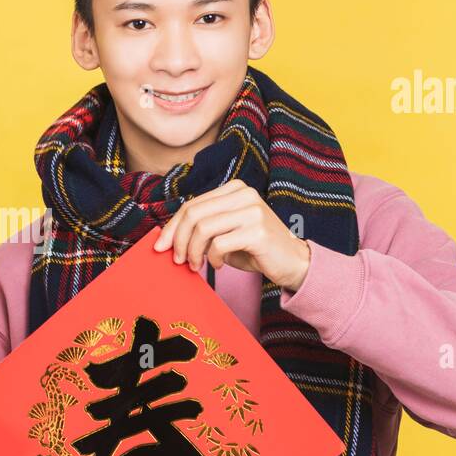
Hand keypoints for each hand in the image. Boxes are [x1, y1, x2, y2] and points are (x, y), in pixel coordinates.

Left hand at [154, 178, 311, 290]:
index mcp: (234, 189)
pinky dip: (212, 258)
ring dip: (193, 251)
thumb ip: (203, 228)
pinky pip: (219, 244)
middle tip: (177, 260)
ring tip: (196, 265)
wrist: (294, 263)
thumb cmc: (255, 249)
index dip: (172, 226)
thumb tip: (167, 237)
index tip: (161, 246)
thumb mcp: (225, 233)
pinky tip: (218, 265)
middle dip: (179, 239)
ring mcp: (252, 210)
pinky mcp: (258, 231)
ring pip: (203, 228)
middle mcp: (244, 194)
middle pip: (193, 213)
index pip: (192, 204)